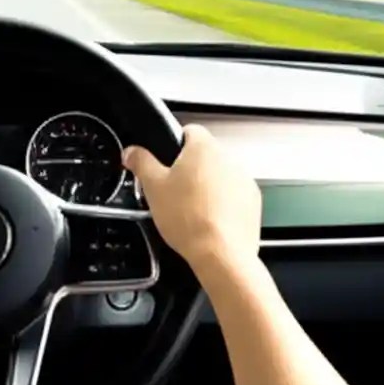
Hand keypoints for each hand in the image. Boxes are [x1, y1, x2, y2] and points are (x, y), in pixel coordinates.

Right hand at [123, 124, 261, 273]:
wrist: (220, 253)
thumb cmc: (189, 219)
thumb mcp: (153, 187)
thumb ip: (141, 162)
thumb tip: (132, 152)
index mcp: (203, 147)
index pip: (189, 130)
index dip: (174, 144)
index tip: (165, 160)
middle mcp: (228, 158)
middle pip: (204, 155)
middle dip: (190, 169)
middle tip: (173, 190)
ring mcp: (244, 180)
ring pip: (220, 175)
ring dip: (208, 186)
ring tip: (191, 209)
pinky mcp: (252, 201)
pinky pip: (234, 195)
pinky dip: (223, 203)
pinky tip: (208, 220)